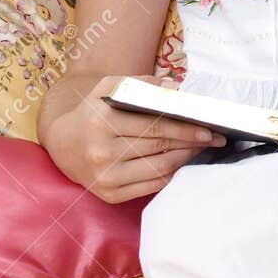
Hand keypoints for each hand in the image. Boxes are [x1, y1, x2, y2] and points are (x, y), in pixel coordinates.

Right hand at [41, 75, 226, 202]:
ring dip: (185, 159)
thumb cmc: (93, 112)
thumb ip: (141, 83)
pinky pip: (151, 186)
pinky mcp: (109, 194)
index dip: (185, 128)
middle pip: (159, 147)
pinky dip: (171, 175)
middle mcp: (102, 151)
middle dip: (191, 142)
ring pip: (159, 169)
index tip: (208, 128)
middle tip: (214, 138)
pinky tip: (181, 163)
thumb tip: (176, 89)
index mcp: (102, 121)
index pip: (154, 125)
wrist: (63, 146)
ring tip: (200, 149)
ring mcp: (105, 176)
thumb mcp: (108, 88)